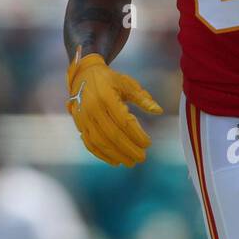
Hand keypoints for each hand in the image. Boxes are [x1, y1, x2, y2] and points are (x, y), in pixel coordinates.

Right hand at [66, 49, 161, 165]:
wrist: (83, 76)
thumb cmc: (109, 80)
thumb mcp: (127, 84)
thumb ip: (143, 98)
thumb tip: (158, 111)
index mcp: (107, 97)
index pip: (124, 121)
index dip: (136, 135)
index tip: (148, 144)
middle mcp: (93, 109)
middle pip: (113, 135)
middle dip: (128, 149)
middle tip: (141, 158)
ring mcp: (84, 118)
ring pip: (100, 142)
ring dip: (116, 155)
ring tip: (130, 162)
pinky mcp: (79, 125)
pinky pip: (89, 144)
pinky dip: (102, 155)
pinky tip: (114, 161)